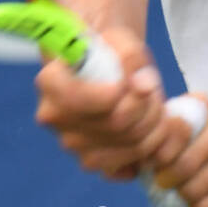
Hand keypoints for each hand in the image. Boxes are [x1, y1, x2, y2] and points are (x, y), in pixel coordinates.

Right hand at [34, 27, 187, 181]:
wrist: (103, 66)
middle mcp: (55, 118)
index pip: (83, 99)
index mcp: (51, 82)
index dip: (120, 92)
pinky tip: (149, 129)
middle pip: (117, 124)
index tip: (134, 79)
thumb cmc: (109, 50)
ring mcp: (72, 145)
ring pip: (129, 148)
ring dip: (155, 127)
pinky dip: (149, 151)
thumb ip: (133, 56)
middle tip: (154, 90)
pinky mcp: (91, 163)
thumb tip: (144, 86)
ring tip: (154, 106)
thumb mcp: (120, 38)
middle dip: (149, 106)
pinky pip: (129, 168)